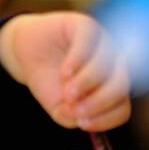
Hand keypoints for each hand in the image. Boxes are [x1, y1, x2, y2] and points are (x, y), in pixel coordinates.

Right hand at [0, 12, 130, 131]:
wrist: (26, 52)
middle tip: (75, 109)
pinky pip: (90, 44)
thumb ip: (71, 116)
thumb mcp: (58, 107)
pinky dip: (78, 62)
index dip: (106, 118)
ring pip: (107, 65)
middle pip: (121, 86)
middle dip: (100, 102)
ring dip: (87, 83)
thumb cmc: (48, 80)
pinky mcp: (85, 26)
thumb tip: (81, 117)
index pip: (122, 108)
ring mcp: (102, 44)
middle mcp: (114, 65)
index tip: (83, 123)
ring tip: (67, 92)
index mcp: (112, 89)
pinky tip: (65, 73)